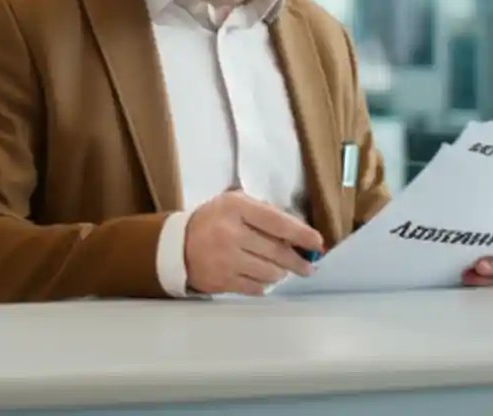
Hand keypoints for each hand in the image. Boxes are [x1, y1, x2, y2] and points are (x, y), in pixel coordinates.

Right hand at [184, 191, 323, 295]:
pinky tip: (264, 279)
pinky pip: (256, 288)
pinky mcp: (222, 281)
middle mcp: (231, 234)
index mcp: (236, 208)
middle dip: (298, 261)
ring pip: (270, 273)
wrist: (176, 246)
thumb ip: (263, 213)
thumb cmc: (212, 221)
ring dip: (282, 273)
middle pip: (277, 251)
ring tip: (284, 271)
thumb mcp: (234, 204)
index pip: (278, 222)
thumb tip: (296, 232)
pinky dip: (265, 285)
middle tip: (309, 266)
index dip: (302, 234)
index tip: (317, 243)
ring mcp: (226, 260)